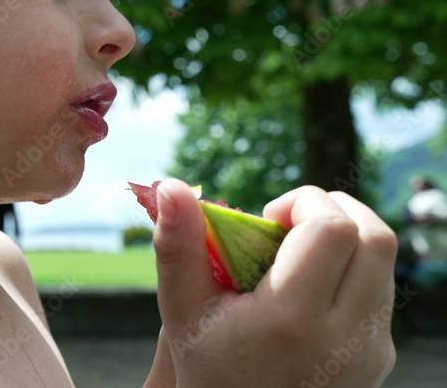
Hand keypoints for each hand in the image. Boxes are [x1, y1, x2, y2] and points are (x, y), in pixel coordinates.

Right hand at [145, 179, 396, 386]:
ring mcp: (370, 351)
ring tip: (296, 257)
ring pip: (384, 263)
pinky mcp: (380, 359)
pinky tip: (310, 289)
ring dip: (346, 240)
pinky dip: (352, 272)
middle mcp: (345, 337)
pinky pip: (381, 293)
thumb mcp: (182, 309)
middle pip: (376, 237)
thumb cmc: (206, 368)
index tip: (268, 219)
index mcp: (293, 319)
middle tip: (289, 224)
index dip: (305, 202)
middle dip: (335, 210)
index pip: (334, 228)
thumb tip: (170, 186)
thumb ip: (177, 246)